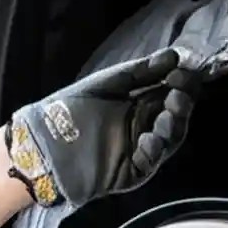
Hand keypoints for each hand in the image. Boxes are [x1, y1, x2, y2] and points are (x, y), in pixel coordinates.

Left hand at [5, 4, 227, 207]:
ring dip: (172, 125)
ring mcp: (140, 150)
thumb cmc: (71, 109)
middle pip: (175, 116)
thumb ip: (140, 72)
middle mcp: (145, 126)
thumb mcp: (108, 83)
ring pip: (168, 139)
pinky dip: (152, 149)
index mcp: (141, 104)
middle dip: (181, 104)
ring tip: (170, 110)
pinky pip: (149, 161)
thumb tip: (175, 56)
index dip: (181, 84)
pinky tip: (149, 137)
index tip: (184, 71)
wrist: (43, 142)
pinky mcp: (132, 171)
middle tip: (181, 91)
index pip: (171, 93)